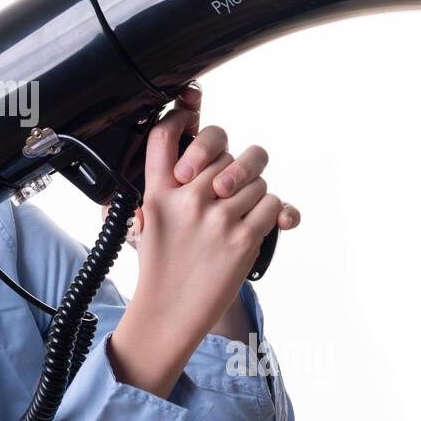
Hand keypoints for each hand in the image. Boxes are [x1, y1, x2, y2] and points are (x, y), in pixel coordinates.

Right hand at [102, 84, 299, 248]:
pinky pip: (271, 202)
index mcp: (158, 192)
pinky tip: (252, 225)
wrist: (171, 311)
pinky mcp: (243, 237)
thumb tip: (196, 162)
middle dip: (234, 167)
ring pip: (254, 178)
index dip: (181, 115)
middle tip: (227, 188)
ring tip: (237, 214)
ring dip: (253, 192)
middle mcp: (187, 198)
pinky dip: (270, 212)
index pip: (165, 136)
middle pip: (225, 152)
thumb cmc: (163, 267)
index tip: (190, 109)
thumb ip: (168, 188)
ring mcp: (216, 217)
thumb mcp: (149, 220)